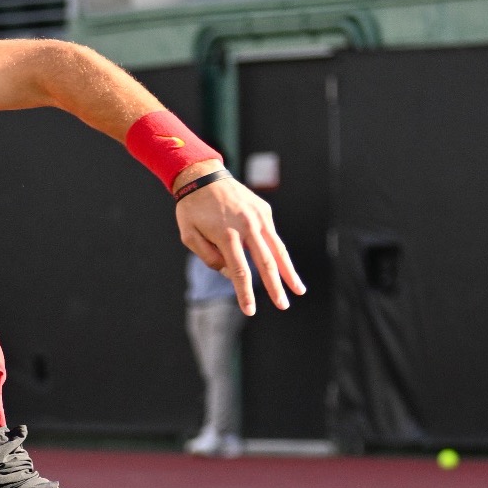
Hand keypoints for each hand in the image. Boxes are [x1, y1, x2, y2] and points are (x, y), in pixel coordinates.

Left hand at [173, 172, 305, 314]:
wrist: (203, 175)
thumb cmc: (192, 209)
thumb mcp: (189, 236)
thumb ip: (209, 258)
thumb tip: (232, 273)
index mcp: (227, 235)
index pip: (240, 272)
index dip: (245, 293)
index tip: (249, 311)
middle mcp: (247, 226)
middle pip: (266, 263)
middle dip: (276, 287)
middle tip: (283, 306)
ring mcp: (259, 217)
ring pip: (278, 249)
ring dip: (289, 271)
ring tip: (299, 289)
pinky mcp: (264, 210)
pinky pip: (271, 235)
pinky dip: (276, 251)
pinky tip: (278, 265)